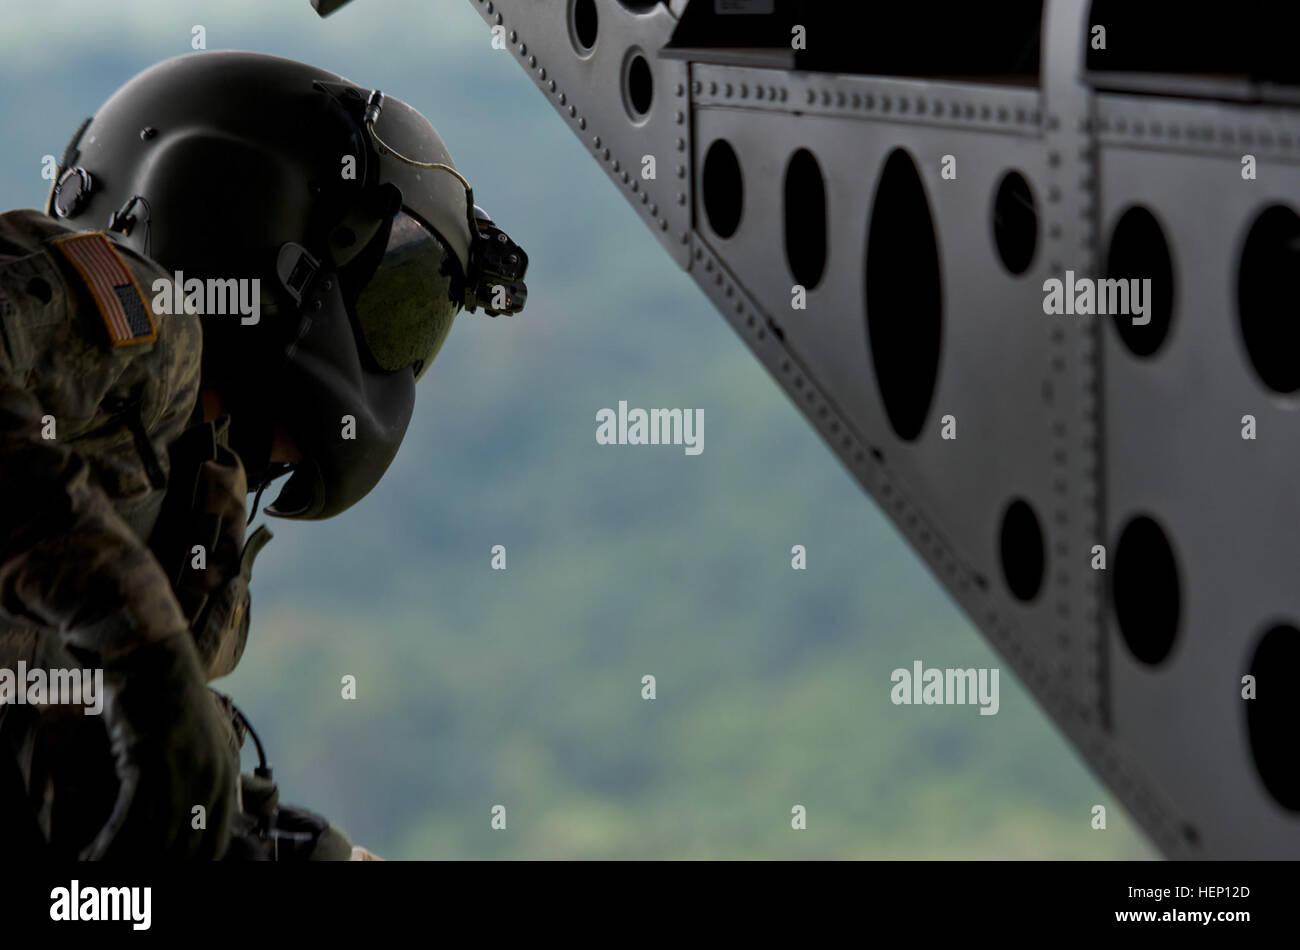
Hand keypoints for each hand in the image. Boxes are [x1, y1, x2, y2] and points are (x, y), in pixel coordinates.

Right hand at [82, 632, 237, 858]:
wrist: (153, 656)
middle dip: (155, 866)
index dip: (186, 866)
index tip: (157, 871)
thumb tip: (184, 822)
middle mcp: (214, 781)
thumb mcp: (195, 744)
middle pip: (186, 852)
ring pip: (157, 846)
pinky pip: (132, 824)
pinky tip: (89, 855)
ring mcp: (189, 773)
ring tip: (95, 867)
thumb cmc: (163, 699)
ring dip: (122, 861)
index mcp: (225, 780)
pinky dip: (108, 846)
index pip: (213, 848)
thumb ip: (197, 783)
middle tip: (114, 875)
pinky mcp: (156, 763)